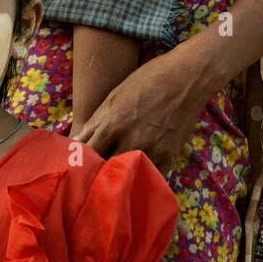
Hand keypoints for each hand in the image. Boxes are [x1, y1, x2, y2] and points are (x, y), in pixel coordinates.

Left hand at [70, 46, 206, 177]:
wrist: (187, 76)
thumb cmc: (148, 80)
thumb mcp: (115, 95)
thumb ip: (96, 122)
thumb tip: (76, 144)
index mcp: (112, 123)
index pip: (85, 155)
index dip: (78, 164)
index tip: (76, 169)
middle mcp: (130, 140)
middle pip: (103, 172)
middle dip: (95, 176)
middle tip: (89, 182)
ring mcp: (151, 150)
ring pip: (126, 180)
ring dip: (118, 182)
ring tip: (111, 185)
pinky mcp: (168, 157)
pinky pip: (149, 180)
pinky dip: (141, 182)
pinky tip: (135, 181)